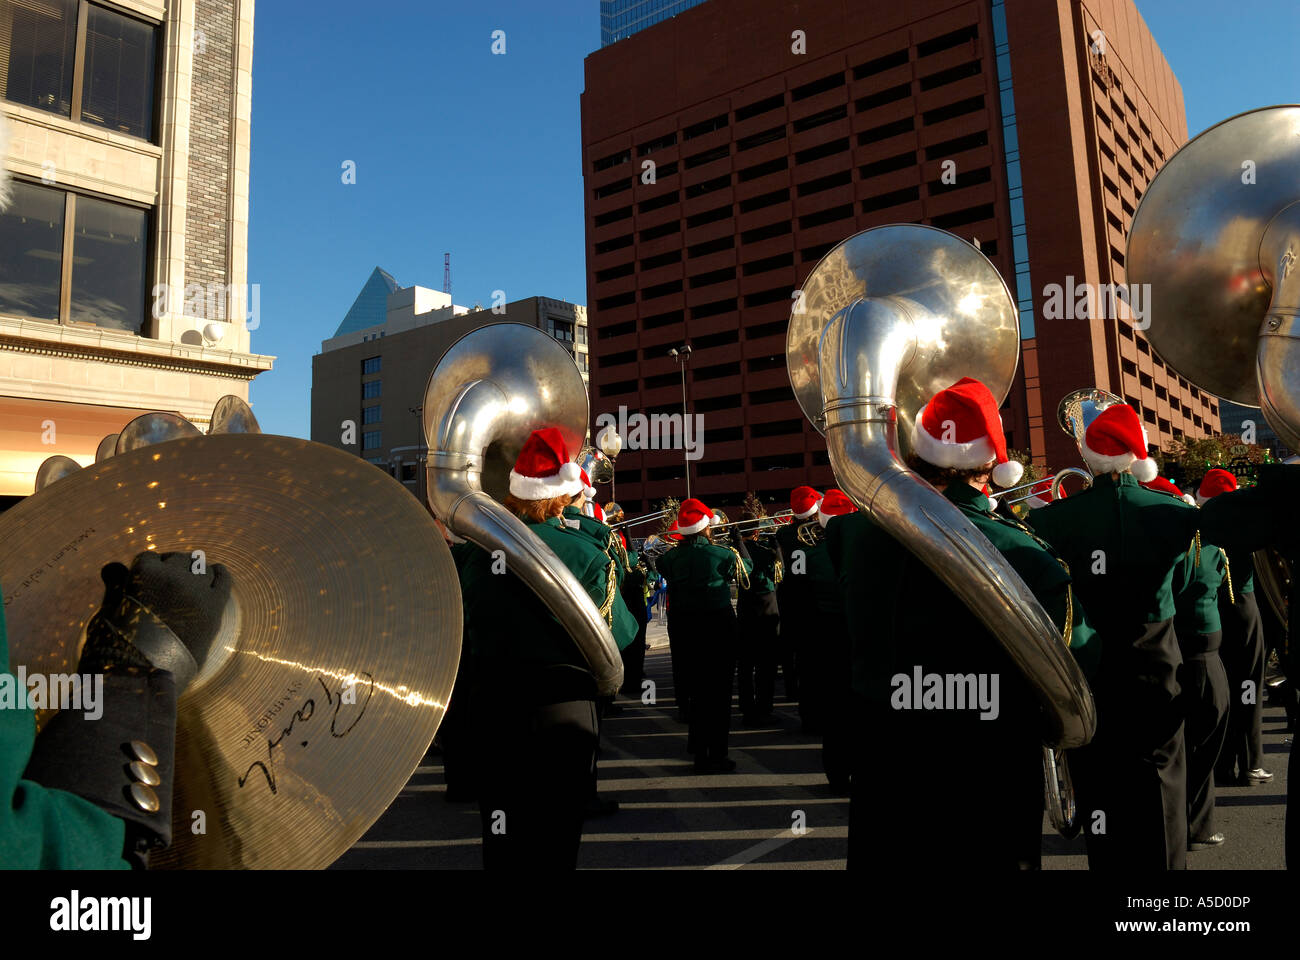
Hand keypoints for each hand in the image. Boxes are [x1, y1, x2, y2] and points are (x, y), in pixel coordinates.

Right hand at [94, 551, 231, 677]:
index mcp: (144, 573)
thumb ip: (115, 586)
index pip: (150, 557)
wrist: (139, 674)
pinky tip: (217, 573)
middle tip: (170, 583)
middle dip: (173, 569)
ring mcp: (195, 592)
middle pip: (179, 560)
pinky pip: (223, 580)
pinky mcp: (213, 608)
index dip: (150, 568)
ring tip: (191, 584)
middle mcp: (172, 577)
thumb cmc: (117, 645)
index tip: (151, 577)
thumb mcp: (111, 610)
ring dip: (196, 574)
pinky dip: (220, 574)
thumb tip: (114, 566)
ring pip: (202, 568)